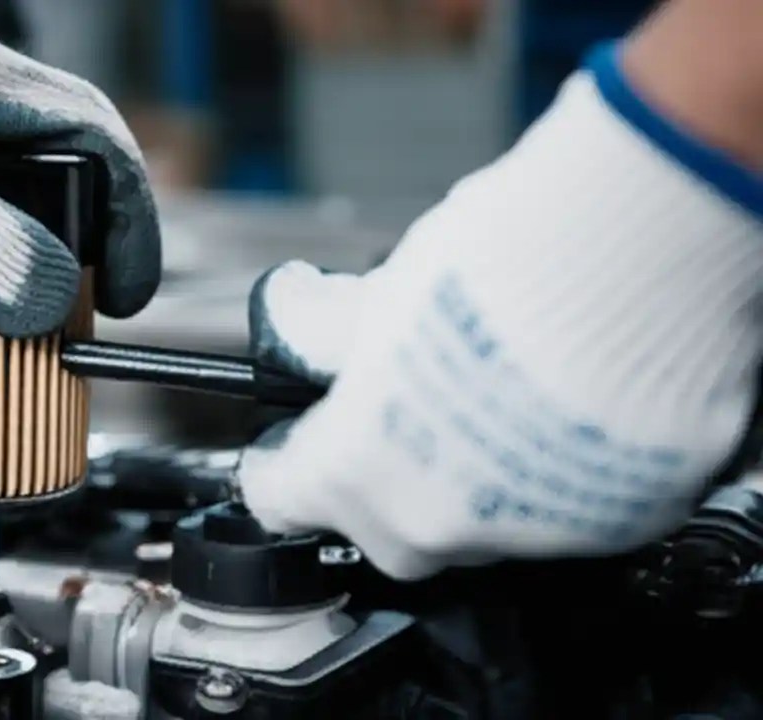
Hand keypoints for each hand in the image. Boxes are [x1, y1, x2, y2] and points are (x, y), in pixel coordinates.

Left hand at [237, 68, 760, 579]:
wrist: (637, 254)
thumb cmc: (503, 262)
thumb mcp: (384, 290)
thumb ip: (329, 330)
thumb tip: (296, 320)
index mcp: (352, 464)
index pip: (282, 497)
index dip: (279, 466)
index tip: (286, 449)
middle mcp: (430, 516)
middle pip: (377, 527)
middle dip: (373, 481)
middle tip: (391, 417)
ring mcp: (518, 529)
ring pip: (467, 528)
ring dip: (459, 480)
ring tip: (481, 399)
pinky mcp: (603, 524)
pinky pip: (548, 518)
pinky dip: (537, 479)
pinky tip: (544, 415)